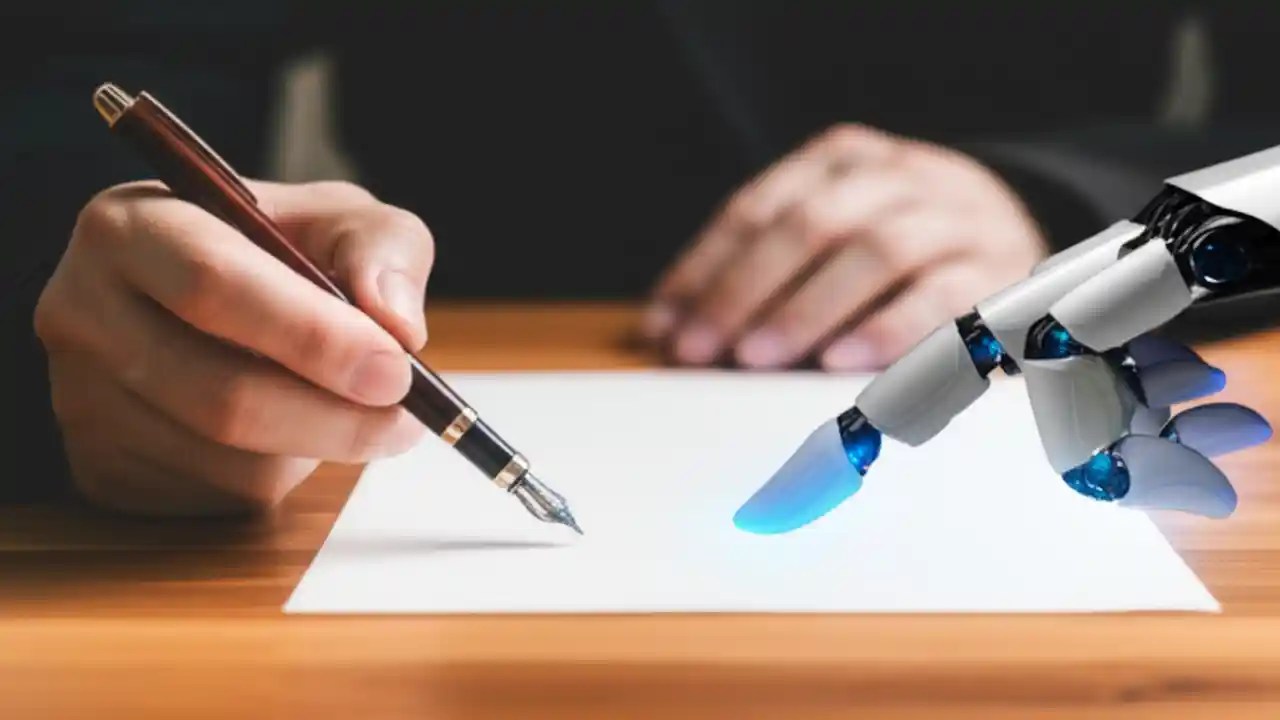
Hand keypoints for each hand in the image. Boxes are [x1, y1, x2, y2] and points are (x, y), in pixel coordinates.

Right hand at [35, 180, 433, 514]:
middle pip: (222, 394)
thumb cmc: (280, 252)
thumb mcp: (341, 219)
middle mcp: (82, 311)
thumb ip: (383, 250)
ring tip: (351, 410)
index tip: (396, 369)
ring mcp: (81, 400)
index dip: (313, 335)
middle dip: (336, 416)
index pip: (213, 285)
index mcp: (131, 227)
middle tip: (408, 416)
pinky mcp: (102, 471)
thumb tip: (397, 325)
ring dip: (316, 448)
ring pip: (228, 461)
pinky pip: (215, 499)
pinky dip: (281, 476)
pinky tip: (295, 435)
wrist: (206, 301)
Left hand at [643, 124, 1047, 369]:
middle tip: (703, 348)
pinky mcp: (997, 270)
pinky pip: (942, 295)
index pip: (759, 207)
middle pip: (812, 224)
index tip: (666, 326)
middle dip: (745, 291)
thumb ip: (762, 271)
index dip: (706, 268)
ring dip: (808, 309)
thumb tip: (671, 328)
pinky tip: (840, 361)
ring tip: (757, 358)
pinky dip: (887, 329)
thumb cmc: (897, 250)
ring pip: (877, 251)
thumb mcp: (831, 236)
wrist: (1013, 237)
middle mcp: (900, 177)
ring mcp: (955, 217)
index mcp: (844, 159)